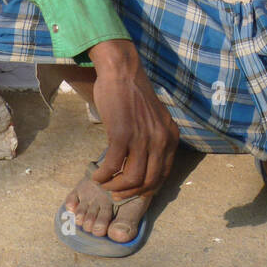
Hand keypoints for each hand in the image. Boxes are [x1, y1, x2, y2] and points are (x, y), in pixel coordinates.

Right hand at [87, 39, 178, 196]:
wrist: (122, 72)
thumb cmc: (133, 93)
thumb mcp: (153, 119)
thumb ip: (153, 139)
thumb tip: (142, 161)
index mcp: (170, 136)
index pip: (164, 174)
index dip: (147, 188)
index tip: (133, 190)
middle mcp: (161, 139)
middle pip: (149, 181)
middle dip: (132, 192)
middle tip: (117, 194)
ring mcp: (142, 138)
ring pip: (133, 178)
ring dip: (116, 187)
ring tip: (105, 184)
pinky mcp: (122, 135)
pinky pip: (113, 166)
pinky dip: (103, 175)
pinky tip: (96, 175)